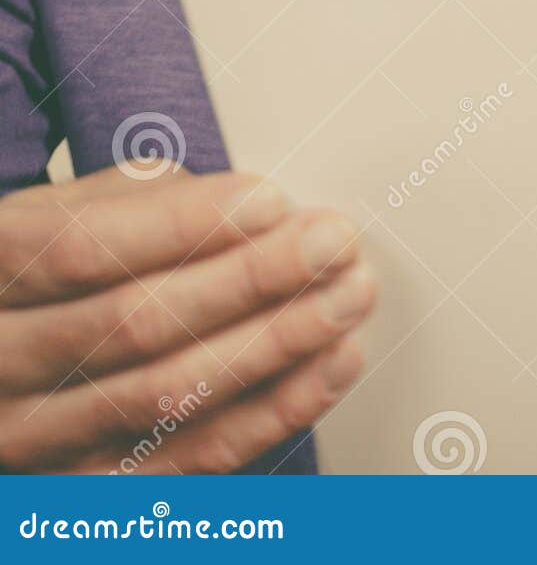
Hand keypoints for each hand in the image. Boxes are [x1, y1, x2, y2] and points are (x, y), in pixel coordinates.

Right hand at [0, 165, 375, 473]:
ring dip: (278, 344)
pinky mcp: (86, 491)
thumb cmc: (39, 267)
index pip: (89, 250)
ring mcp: (38, 437)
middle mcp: (0, 362)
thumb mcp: (56, 209)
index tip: (273, 201)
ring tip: (347, 296)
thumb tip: (244, 205)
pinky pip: (192, 463)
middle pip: (139, 325)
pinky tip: (330, 367)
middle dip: (253, 279)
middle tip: (333, 243)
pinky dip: (273, 412)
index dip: (187, 226)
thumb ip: (138, 200)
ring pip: (169, 399)